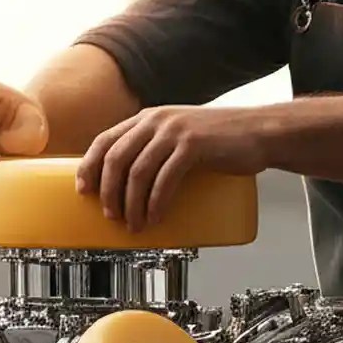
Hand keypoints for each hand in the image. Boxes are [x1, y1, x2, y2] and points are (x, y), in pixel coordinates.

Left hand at [76, 106, 270, 231]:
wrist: (259, 132)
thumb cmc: (222, 141)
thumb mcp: (180, 136)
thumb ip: (157, 150)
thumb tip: (132, 186)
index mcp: (148, 118)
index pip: (105, 140)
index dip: (89, 167)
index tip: (83, 191)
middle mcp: (157, 120)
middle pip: (116, 158)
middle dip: (108, 192)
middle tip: (111, 216)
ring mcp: (175, 131)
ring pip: (138, 172)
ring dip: (131, 204)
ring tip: (134, 224)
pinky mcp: (194, 145)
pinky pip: (166, 178)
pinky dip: (156, 202)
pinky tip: (155, 217)